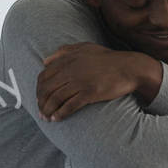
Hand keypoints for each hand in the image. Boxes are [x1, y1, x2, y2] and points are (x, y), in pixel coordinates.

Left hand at [36, 44, 158, 120]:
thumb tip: (45, 61)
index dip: (39, 90)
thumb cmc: (107, 58)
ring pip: (55, 99)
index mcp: (67, 59)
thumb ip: (64, 52)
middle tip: (40, 111)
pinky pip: (69, 106)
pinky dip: (60, 114)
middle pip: (46, 89)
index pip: (43, 76)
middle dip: (40, 102)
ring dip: (47, 110)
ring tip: (46, 118)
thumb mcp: (84, 48)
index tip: (39, 98)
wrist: (129, 68)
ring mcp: (80, 82)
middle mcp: (70, 70)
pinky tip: (56, 119)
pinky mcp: (89, 93)